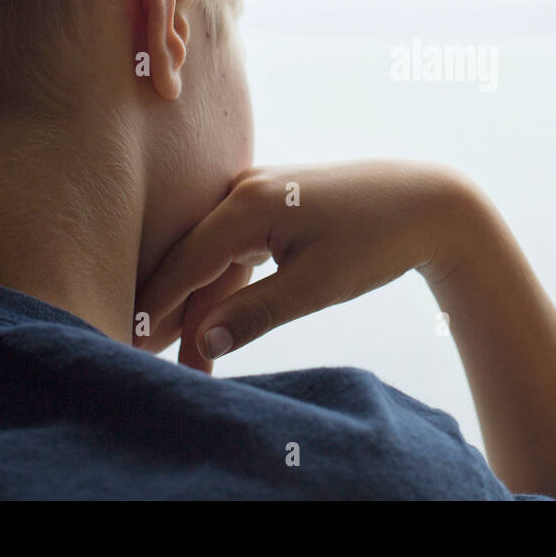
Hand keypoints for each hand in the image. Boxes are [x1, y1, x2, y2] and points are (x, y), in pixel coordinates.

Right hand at [132, 160, 479, 371]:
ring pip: (213, 261)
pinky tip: (213, 329)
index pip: (183, 265)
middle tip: (144, 363)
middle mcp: (243, 191)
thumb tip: (202, 343)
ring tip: (187, 364)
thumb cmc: (377, 240)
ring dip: (202, 309)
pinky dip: (227, 289)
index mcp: (247, 205)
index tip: (127, 348)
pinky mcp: (274, 206)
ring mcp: (258, 195)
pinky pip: (236, 251)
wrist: (429, 202)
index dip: (152, 311)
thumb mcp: (315, 286)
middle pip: (190, 262)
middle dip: (171, 316)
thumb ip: (254, 313)